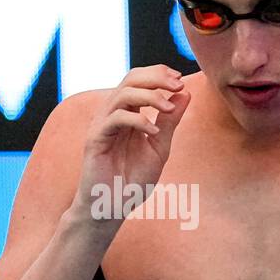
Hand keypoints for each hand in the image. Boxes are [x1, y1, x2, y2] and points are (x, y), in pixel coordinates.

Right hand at [73, 65, 189, 223]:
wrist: (112, 206)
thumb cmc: (133, 180)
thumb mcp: (159, 147)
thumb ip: (170, 121)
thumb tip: (185, 93)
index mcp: (127, 112)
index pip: (139, 80)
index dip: (158, 74)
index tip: (180, 81)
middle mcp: (112, 114)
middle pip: (130, 79)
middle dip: (156, 77)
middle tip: (177, 85)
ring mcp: (102, 124)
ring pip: (123, 94)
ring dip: (149, 96)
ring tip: (168, 109)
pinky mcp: (95, 138)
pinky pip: (116, 118)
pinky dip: (138, 120)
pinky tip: (153, 131)